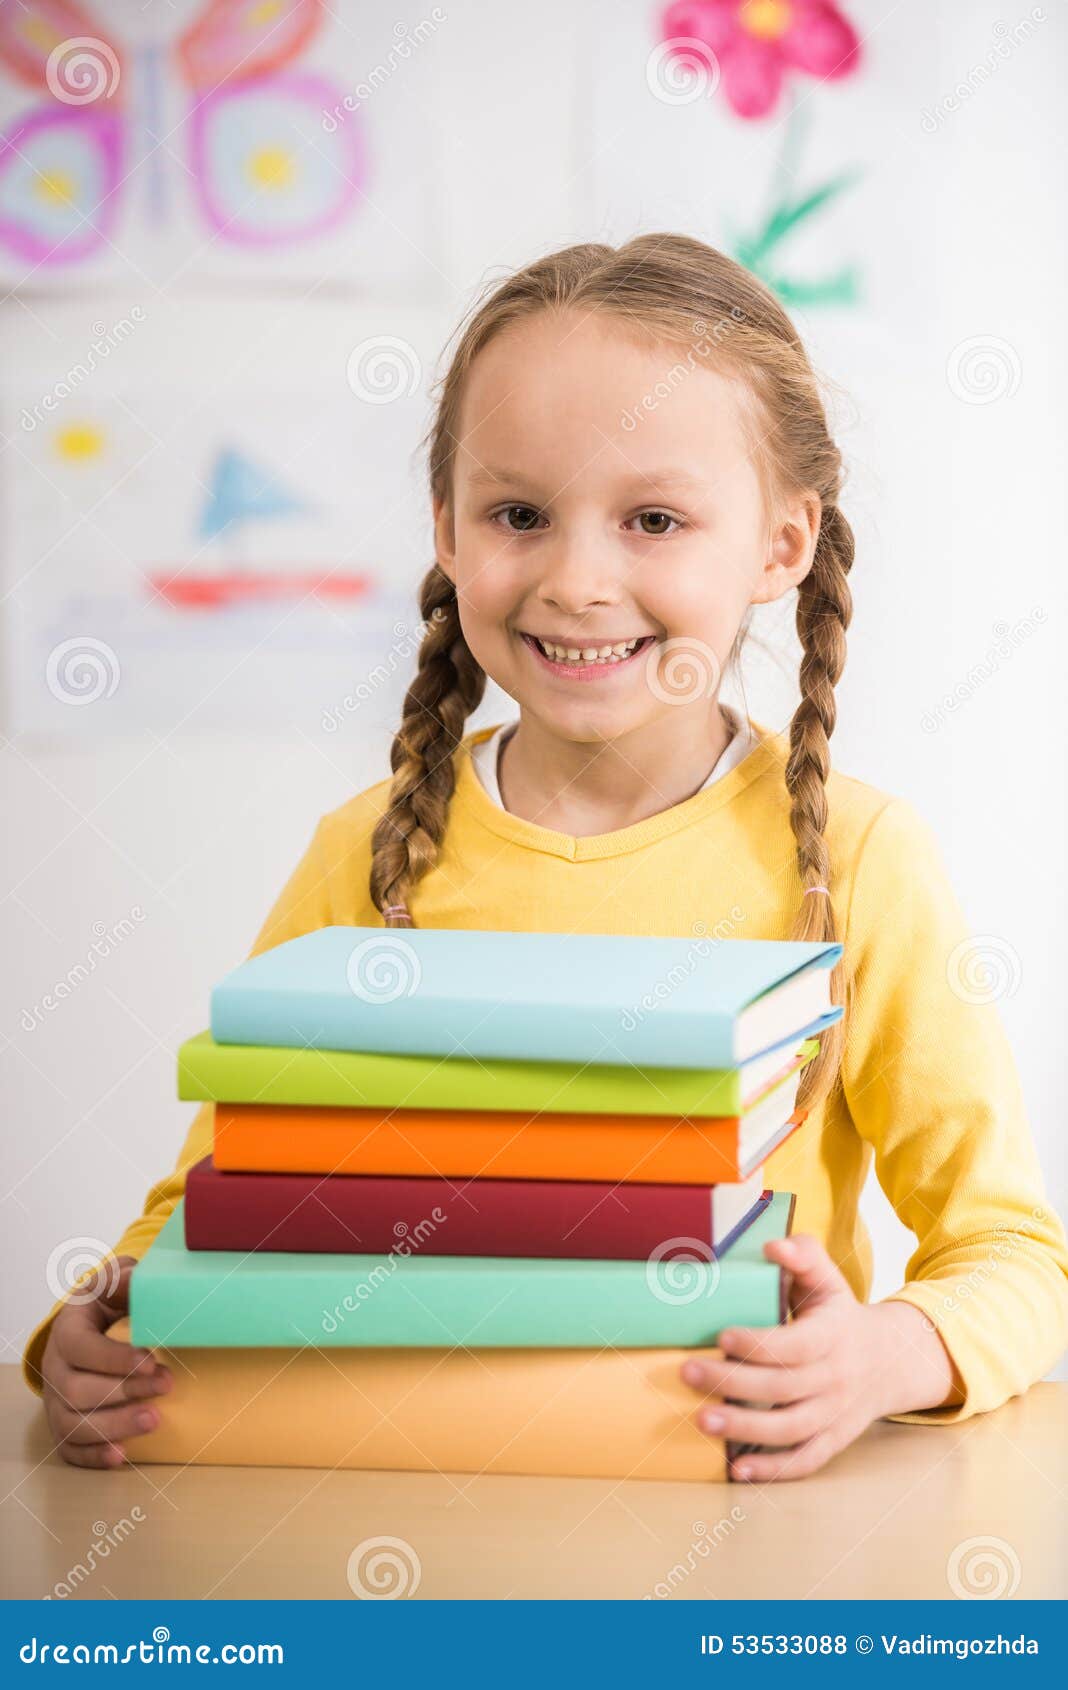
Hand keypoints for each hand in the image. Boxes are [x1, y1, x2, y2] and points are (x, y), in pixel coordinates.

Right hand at [40, 1256, 171, 1468]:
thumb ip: (126, 1278)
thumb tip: (134, 1279)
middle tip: (166, 1386)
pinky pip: (69, 1448)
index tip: (153, 1361)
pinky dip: (93, 1456)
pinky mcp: (64, 1423)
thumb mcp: (118, 1282)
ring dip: (113, 1426)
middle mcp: (55, 1367)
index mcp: (67, 1329)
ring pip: (71, 1423)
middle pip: (75, 1389)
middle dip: (123, 1391)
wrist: (95, 1324)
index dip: (114, 1358)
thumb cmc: (111, 1302)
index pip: (80, 1347)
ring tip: (154, 1421)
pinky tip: (122, 1456)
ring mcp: (56, 1400)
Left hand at [680, 1234, 958, 1481]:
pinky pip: (804, 1461)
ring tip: (701, 1420)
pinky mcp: (832, 1440)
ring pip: (790, 1430)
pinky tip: (735, 1469)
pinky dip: (772, 1471)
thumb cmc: (839, 1314)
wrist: (890, 1360)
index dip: (758, 1344)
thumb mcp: (828, 1279)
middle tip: (687, 1372)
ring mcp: (835, 1414)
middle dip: (732, 1383)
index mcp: (834, 1335)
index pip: (796, 1345)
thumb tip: (773, 1246)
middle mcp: (836, 1378)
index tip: (721, 1336)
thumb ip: (803, 1255)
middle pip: (783, 1388)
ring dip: (744, 1430)